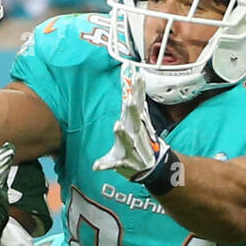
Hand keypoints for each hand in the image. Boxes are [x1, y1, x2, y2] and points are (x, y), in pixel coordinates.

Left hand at [92, 63, 175, 185]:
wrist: (149, 168)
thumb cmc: (140, 142)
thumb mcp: (138, 121)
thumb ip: (136, 102)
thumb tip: (138, 78)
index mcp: (135, 123)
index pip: (137, 104)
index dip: (138, 91)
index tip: (139, 77)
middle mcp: (134, 134)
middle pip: (134, 120)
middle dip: (133, 111)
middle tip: (131, 101)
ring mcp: (129, 148)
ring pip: (125, 140)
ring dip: (121, 133)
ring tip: (117, 125)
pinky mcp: (122, 162)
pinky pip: (111, 164)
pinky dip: (104, 165)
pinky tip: (96, 166)